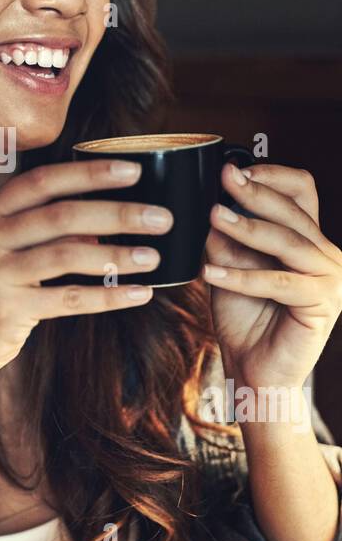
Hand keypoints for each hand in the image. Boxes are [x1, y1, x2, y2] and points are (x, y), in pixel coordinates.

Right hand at [0, 159, 171, 384]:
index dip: (89, 173)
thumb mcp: (0, 250)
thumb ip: (42, 230)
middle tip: (161, 217)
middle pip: (62, 216)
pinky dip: (108, 296)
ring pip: (68, 255)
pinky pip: (69, 299)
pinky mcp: (5, 310)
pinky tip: (138, 293)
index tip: (134, 171)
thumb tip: (106, 216)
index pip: (42, 181)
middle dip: (118, 213)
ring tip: (155, 256)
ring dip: (118, 255)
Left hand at [201, 162, 341, 389]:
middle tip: (225, 178)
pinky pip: (278, 282)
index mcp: (308, 240)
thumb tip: (213, 208)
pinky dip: (242, 277)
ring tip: (213, 217)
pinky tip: (211, 273)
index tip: (235, 168)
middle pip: (294, 212)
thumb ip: (226, 240)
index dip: (272, 175)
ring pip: (288, 243)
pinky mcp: (321, 304)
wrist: (254, 372)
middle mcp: (327, 255)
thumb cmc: (245, 320)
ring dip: (247, 228)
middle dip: (256, 192)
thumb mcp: (228, 268)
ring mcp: (330, 279)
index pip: (301, 192)